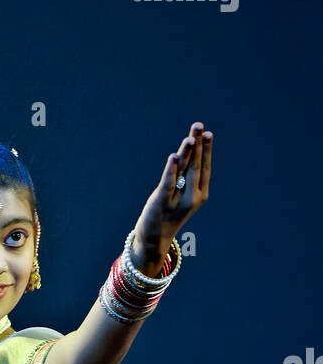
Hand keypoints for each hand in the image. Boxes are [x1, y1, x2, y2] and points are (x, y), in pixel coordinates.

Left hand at [131, 120, 212, 269]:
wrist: (155, 237)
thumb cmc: (169, 211)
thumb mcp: (181, 192)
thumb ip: (186, 175)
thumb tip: (190, 149)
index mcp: (200, 193)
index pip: (204, 167)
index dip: (206, 150)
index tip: (207, 132)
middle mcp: (192, 197)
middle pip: (196, 166)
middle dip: (198, 145)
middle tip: (199, 126)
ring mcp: (178, 200)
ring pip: (184, 172)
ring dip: (187, 153)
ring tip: (190, 138)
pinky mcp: (162, 202)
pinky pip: (168, 183)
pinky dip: (171, 170)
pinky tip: (173, 157)